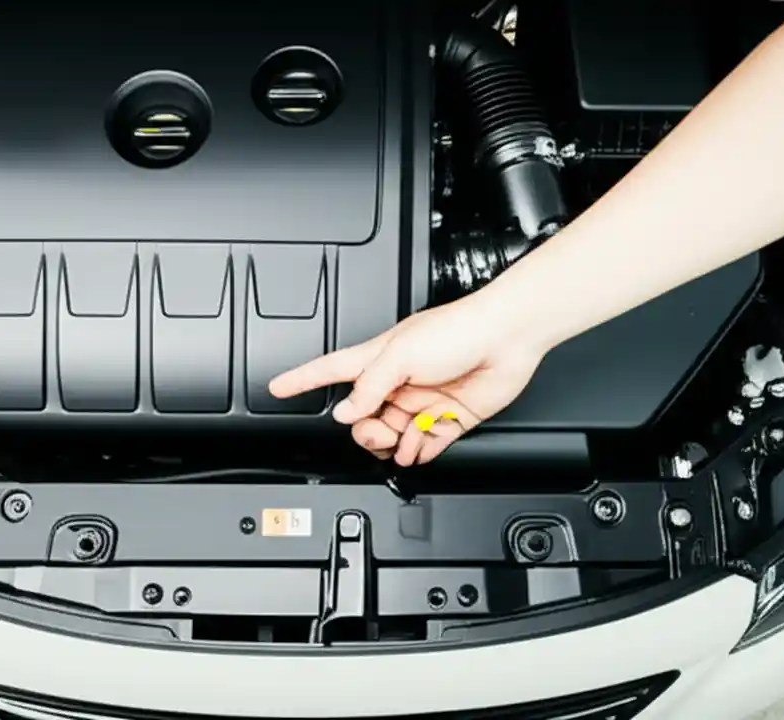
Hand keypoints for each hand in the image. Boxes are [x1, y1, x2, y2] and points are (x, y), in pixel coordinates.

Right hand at [268, 292, 547, 465]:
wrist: (506, 338)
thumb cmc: (457, 330)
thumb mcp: (400, 353)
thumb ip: (369, 385)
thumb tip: (346, 410)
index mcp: (380, 358)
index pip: (331, 370)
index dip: (302, 379)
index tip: (277, 388)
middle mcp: (398, 381)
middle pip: (363, 416)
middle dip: (363, 431)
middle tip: (375, 432)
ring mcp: (422, 400)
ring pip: (392, 435)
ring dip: (391, 446)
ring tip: (400, 444)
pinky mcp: (448, 417)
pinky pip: (425, 444)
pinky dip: (418, 452)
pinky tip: (418, 449)